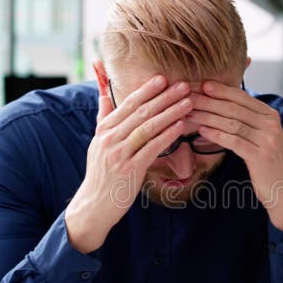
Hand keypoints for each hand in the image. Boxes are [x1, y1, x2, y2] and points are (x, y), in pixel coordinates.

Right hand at [65, 76, 192, 252]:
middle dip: (165, 97)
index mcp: (104, 129)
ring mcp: (120, 153)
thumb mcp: (97, 142)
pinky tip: (180, 126)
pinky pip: (152, 148)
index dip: (147, 90)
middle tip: (184, 85)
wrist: (94, 205)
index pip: (128, 104)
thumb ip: (104, 117)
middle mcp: (110, 138)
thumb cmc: (101, 173)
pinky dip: (167, 135)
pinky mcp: (130, 169)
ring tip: (188, 103)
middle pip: (141, 112)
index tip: (163, 78)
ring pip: (148, 127)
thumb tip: (103, 93)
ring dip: (170, 113)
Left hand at [187, 81, 282, 235]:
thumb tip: (223, 106)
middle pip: (234, 108)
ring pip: (232, 123)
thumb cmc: (267, 164)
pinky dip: (216, 134)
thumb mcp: (262, 137)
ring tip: (189, 113)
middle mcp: (271, 124)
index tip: (201, 84)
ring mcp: (268, 139)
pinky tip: (201, 131)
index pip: (242, 97)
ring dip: (208, 117)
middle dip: (209, 101)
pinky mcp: (261, 155)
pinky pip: (234, 141)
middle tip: (188, 96)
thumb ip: (248, 121)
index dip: (221, 90)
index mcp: (270, 115)